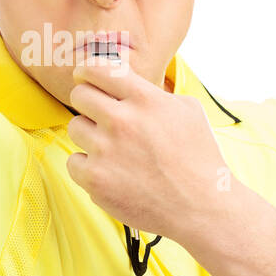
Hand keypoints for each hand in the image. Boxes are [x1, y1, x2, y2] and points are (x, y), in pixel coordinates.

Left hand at [65, 55, 232, 241]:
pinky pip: (73, 162)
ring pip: (75, 128)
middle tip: (100, 116)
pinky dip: (87, 168)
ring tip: (114, 150)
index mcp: (145, 99)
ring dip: (89, 136)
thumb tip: (127, 84)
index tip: (85, 78)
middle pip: (79, 95)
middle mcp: (122, 121)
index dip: (86, 71)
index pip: (97, 69)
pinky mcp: (96, 179)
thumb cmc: (198, 157)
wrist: (201, 207)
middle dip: (88, 102)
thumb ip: (154, 92)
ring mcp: (106, 151)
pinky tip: (111, 172)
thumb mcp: (188, 110)